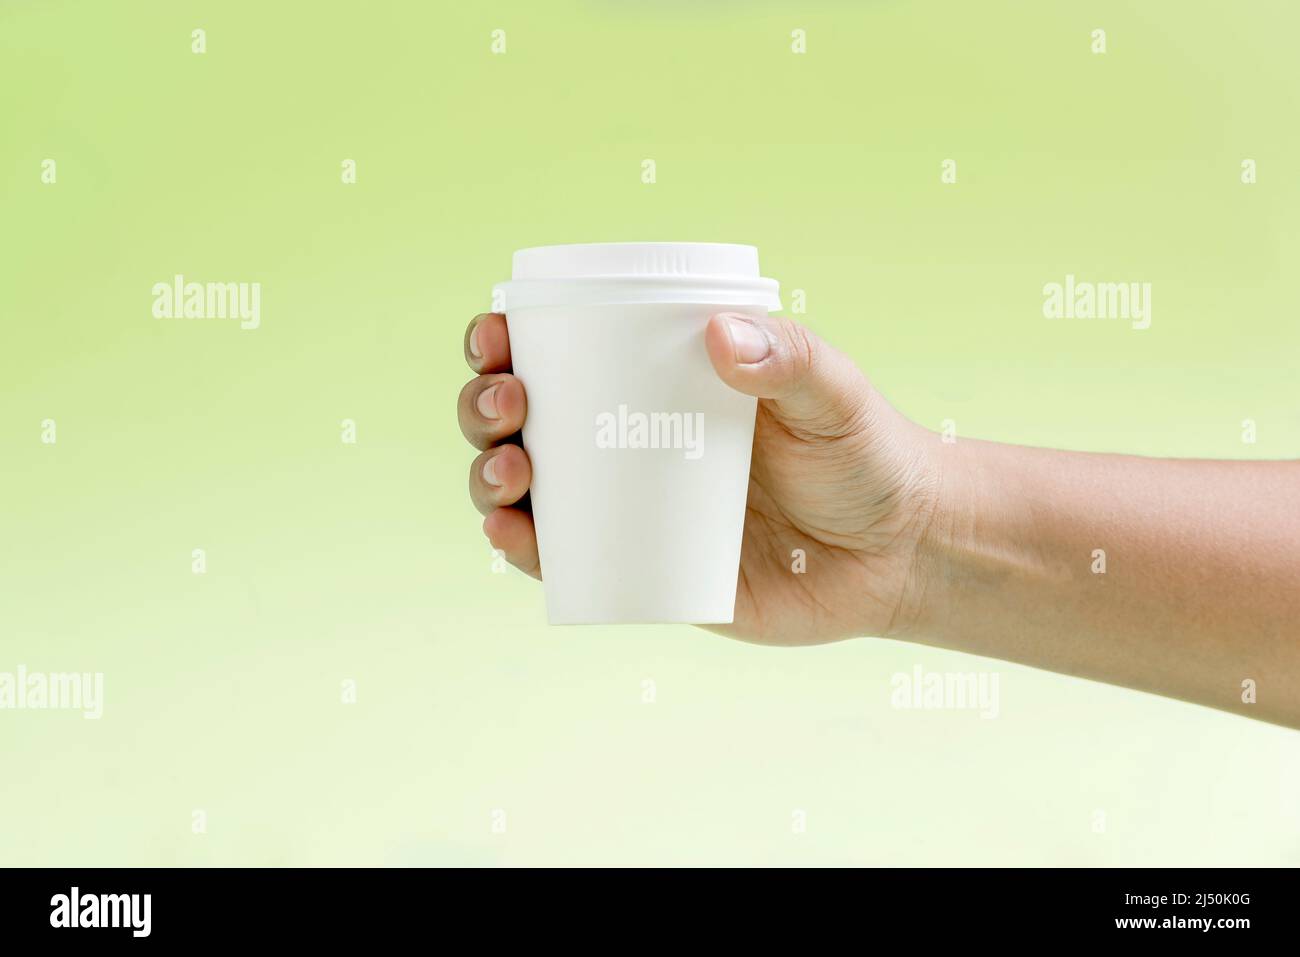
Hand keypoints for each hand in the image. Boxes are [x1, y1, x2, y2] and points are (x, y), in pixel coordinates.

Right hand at [458, 311, 938, 644]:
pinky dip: (523, 551)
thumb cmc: (865, 457)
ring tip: (512, 468)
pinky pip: (565, 563)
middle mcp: (627, 444)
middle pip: (522, 420)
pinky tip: (510, 535)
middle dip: (485, 406)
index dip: (506, 342)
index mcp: (657, 384)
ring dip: (489, 477)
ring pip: (527, 491)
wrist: (899, 554)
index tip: (497, 334)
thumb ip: (791, 358)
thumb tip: (719, 335)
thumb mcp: (833, 394)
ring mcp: (628, 510)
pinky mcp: (641, 573)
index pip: (561, 353)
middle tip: (510, 401)